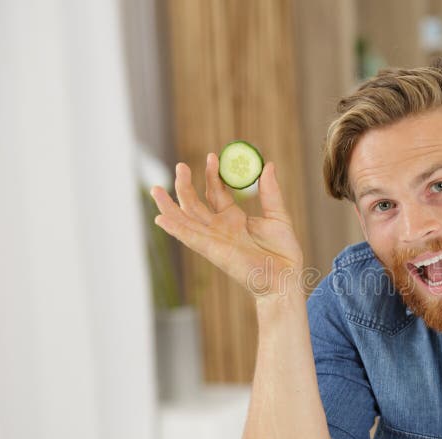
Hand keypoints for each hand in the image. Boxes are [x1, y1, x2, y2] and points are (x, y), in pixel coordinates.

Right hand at [150, 153, 303, 299]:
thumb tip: (268, 165)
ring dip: (170, 205)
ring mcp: (214, 239)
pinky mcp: (213, 251)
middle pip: (195, 204)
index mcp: (234, 219)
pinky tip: (160, 218)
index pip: (216, 193)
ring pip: (185, 220)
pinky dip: (175, 228)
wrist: (285, 279)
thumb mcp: (279, 216)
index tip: (212, 156)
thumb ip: (271, 192)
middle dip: (186, 185)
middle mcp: (220, 229)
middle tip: (181, 165)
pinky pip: (190, 238)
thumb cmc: (284, 253)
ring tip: (155, 188)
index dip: (212, 175)